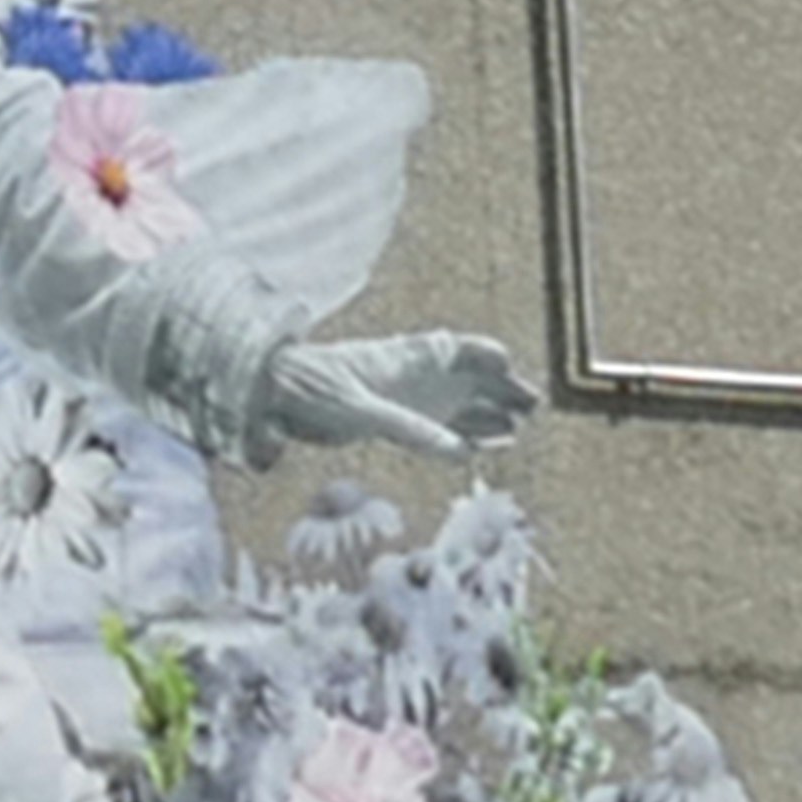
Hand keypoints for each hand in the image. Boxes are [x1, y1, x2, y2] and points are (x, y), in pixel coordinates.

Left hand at [279, 324, 539, 458]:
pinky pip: (437, 429)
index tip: (507, 367)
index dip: (483, 357)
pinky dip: (460, 438)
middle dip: (499, 388)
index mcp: (403, 357)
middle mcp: (411, 375)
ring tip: (517, 430)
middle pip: (466, 378)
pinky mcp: (393, 422)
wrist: (270, 395)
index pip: (455, 349)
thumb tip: (459, 452)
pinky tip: (479, 450)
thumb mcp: (360, 409)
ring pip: (455, 404)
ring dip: (485, 414)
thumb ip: (409, 429)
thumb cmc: (310, 388)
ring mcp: (404, 398)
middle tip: (531, 405)